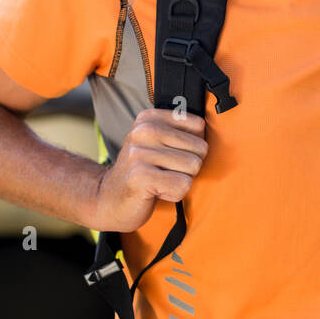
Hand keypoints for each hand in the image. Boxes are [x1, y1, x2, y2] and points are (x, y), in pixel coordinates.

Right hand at [89, 108, 208, 231]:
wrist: (109, 200)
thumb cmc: (143, 172)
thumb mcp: (158, 144)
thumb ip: (181, 133)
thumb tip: (210, 129)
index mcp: (150, 118)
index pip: (198, 126)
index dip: (192, 147)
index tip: (170, 155)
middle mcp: (144, 131)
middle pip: (200, 148)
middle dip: (188, 167)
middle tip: (165, 172)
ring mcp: (140, 153)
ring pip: (193, 167)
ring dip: (181, 181)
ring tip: (160, 181)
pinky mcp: (141, 176)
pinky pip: (183, 185)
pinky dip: (174, 194)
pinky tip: (156, 191)